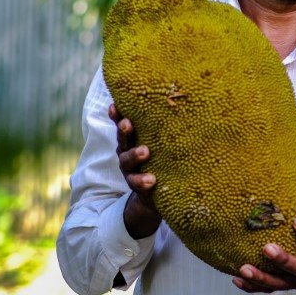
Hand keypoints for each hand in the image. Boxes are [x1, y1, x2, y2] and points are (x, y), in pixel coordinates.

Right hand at [110, 103, 160, 238]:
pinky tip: (151, 180)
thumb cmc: (162, 160)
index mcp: (132, 141)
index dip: (117, 116)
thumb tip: (181, 100)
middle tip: (128, 123)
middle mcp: (127, 154)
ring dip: (134, 155)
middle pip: (123, 140)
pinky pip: (138, 184)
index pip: (122, 125)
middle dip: (124, 131)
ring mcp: (130, 171)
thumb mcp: (160, 144)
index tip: (114, 105)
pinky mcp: (138, 187)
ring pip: (127, 162)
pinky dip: (143, 181)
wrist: (158, 194)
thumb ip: (163, 129)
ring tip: (145, 151)